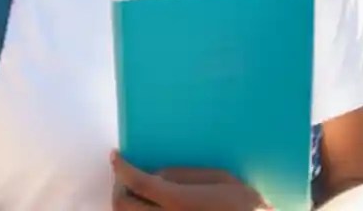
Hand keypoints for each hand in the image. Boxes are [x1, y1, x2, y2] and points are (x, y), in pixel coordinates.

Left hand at [111, 151, 273, 210]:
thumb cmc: (246, 206)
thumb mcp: (223, 179)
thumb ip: (184, 175)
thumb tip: (154, 174)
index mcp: (182, 203)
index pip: (138, 183)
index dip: (122, 167)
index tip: (115, 156)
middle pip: (123, 205)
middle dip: (118, 187)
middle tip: (123, 175)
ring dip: (126, 204)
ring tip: (134, 191)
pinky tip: (148, 205)